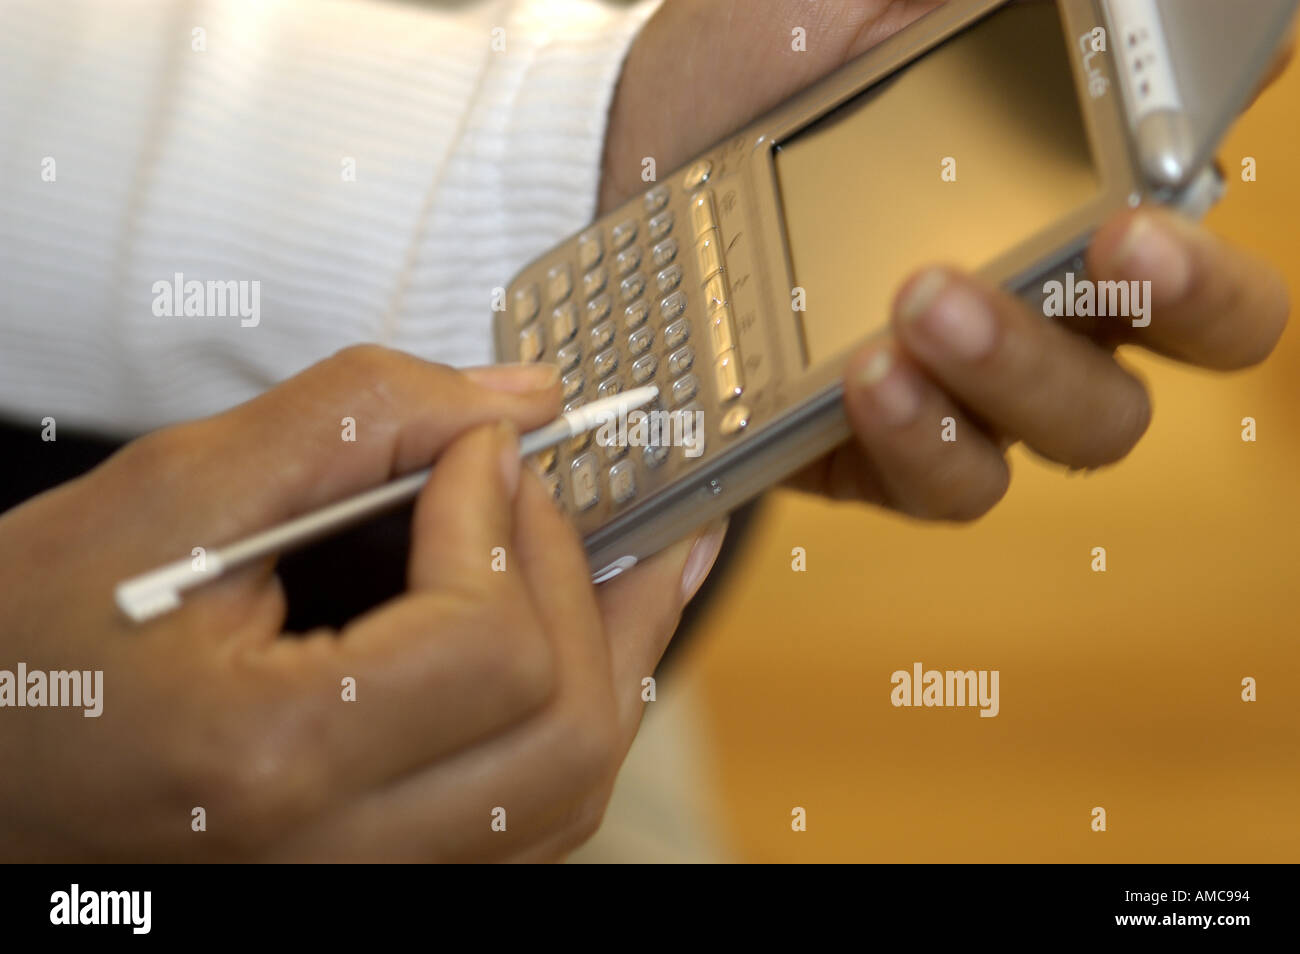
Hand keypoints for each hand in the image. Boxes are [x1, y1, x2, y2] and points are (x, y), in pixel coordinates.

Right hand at [0, 346, 721, 860]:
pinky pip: (530, 820)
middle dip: (585, 581)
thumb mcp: (172, 494)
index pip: (487, 641)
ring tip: (647, 552)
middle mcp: (334, 854)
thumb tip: (515, 399)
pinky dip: (576, 716)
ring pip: (568, 788)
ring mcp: (363, 883)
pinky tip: (595, 638)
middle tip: (558, 490)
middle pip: (563, 729)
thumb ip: (356, 418)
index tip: (478, 448)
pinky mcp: (378, 878)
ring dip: (619, 652)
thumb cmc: (27, 641)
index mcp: (270, 757)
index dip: (503, 518)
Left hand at [602, 0, 1290, 518]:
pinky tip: (862, 374)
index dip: (1205, 272)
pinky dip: (915, 438)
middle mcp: (1038, 309)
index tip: (1143, 210)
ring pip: (1057, 440)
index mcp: (1071, 204)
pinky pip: (935, 482)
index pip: (1193, 273)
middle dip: (1132, 322)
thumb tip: (1158, 6)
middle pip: (1155, 371)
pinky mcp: (872, 445)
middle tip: (1074, 249)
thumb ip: (1004, 3)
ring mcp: (956, 388)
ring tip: (913, 306)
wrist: (632, 139)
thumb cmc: (766, 56)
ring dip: (1007, 379)